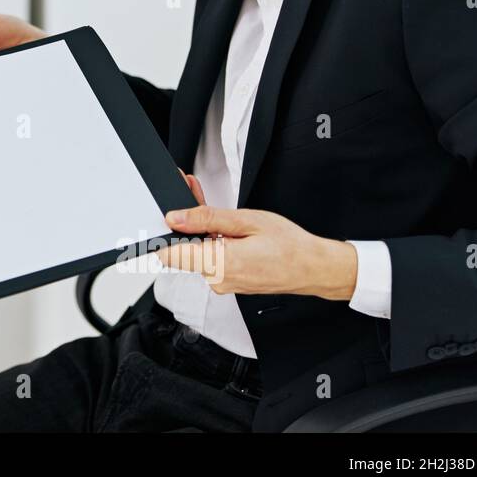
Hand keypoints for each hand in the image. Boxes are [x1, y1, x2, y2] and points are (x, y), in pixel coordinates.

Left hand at [154, 174, 359, 300]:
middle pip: (184, 249)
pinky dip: (213, 241)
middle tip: (190, 193)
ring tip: (211, 206)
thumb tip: (175, 218)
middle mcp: (217, 279)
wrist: (315, 268)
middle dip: (185, 221)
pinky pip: (211, 260)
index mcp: (219, 264)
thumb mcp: (247, 220)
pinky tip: (223, 225)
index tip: (163, 215)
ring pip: (198, 252)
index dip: (161, 234)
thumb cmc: (290, 245)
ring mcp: (222, 283)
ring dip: (201, 230)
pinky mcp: (228, 282)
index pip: (170, 255)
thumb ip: (207, 218)